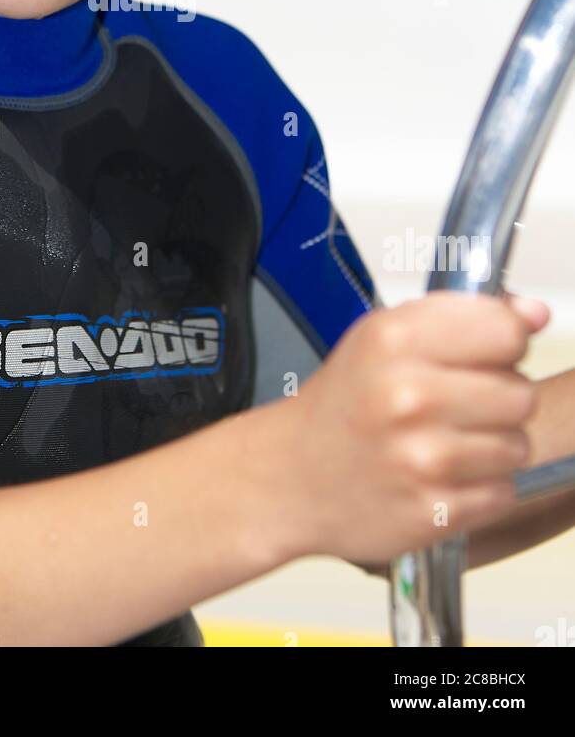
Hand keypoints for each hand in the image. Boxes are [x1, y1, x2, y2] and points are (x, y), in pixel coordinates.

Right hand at [260, 289, 546, 565]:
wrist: (291, 475)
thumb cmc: (345, 402)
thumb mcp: (385, 336)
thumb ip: (463, 316)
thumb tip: (534, 313)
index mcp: (394, 340)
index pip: (507, 332)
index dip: (505, 343)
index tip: (486, 353)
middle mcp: (407, 396)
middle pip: (521, 393)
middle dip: (499, 399)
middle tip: (459, 404)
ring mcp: (420, 458)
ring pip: (517, 446)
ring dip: (492, 446)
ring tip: (448, 441)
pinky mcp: (432, 511)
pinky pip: (502, 492)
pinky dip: (480, 487)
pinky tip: (442, 475)